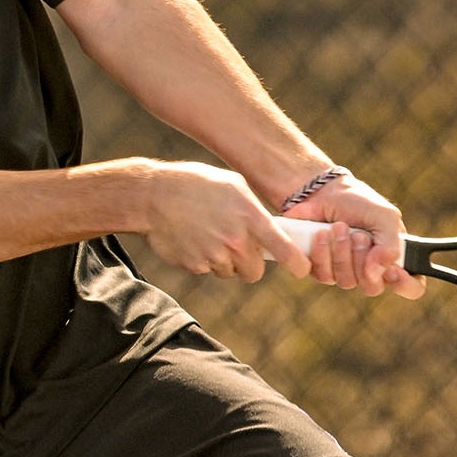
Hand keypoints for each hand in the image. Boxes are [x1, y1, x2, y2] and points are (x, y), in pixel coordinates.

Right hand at [137, 161, 313, 282]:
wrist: (153, 195)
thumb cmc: (196, 184)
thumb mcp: (234, 186)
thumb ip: (255, 212)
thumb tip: (272, 232)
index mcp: (249, 217)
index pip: (285, 250)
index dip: (298, 264)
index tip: (303, 269)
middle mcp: (234, 240)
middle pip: (254, 271)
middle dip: (249, 263)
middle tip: (238, 245)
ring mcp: (213, 256)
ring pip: (229, 271)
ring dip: (224, 260)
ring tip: (208, 233)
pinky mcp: (194, 266)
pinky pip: (207, 270)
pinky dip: (203, 259)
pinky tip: (193, 237)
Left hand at [288, 173, 425, 298]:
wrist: (324, 192)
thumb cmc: (359, 203)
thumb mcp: (384, 217)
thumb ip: (390, 246)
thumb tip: (375, 273)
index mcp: (395, 257)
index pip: (412, 286)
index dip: (404, 284)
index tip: (392, 271)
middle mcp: (373, 270)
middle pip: (373, 287)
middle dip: (362, 259)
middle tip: (358, 235)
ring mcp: (348, 272)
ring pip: (347, 281)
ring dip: (341, 252)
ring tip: (339, 226)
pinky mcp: (324, 270)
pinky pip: (324, 275)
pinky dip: (322, 252)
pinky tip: (321, 233)